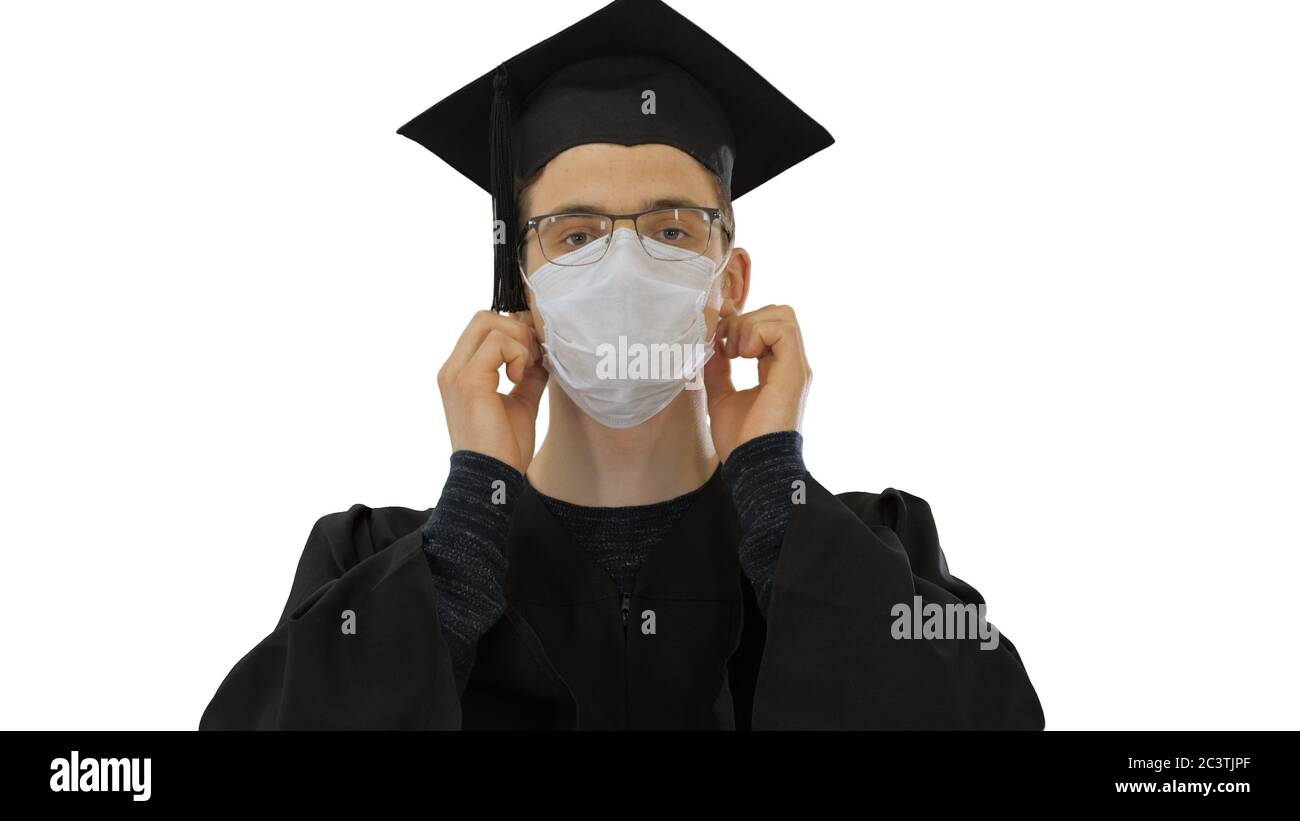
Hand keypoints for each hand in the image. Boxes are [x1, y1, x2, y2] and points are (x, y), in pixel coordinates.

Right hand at [437, 310, 547, 472]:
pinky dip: (518, 355)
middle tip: (532, 360)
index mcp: (460, 372)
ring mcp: (456, 372)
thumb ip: (528, 377)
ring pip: (490, 323)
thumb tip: (542, 357)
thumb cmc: (503, 448)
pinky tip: (520, 379)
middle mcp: (452, 368)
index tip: (532, 357)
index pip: (483, 327)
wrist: (490, 478)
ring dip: (519, 342)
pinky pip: (498, 343)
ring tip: (526, 372)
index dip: (513, 332)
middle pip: (484, 317)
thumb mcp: (521, 403)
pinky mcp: (468, 380)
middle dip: (517, 330)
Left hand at [702, 304, 811, 461]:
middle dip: (746, 320)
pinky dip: (756, 333)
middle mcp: (791, 364)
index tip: (718, 345)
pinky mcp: (794, 372)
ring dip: (749, 326)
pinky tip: (742, 356)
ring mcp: (796, 367)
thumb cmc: (741, 442)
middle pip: (779, 313)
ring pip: (782, 315)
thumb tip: (708, 348)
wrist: (754, 467)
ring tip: (734, 354)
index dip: (740, 325)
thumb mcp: (721, 398)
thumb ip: (718, 372)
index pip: (767, 327)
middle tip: (726, 349)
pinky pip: (783, 329)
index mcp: (777, 370)